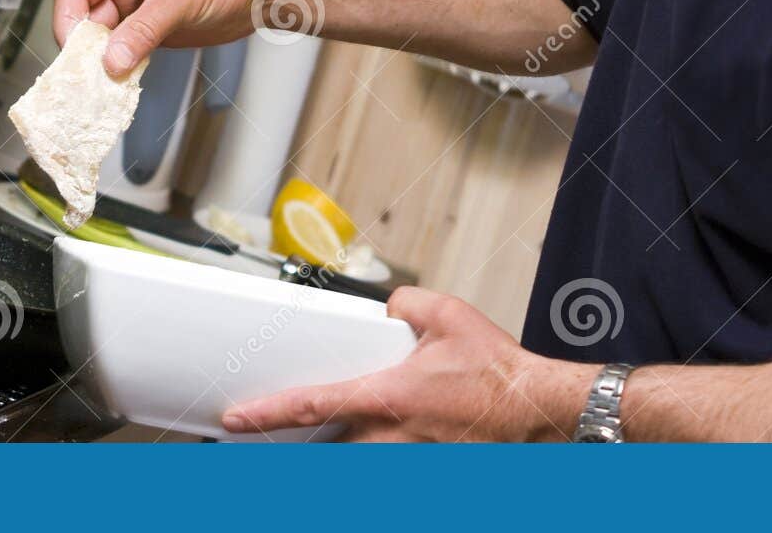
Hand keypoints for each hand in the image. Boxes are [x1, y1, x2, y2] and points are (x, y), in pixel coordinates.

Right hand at [51, 0, 271, 74]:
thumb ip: (142, 30)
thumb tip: (110, 62)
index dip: (68, 19)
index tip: (72, 52)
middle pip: (85, 16)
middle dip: (85, 47)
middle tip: (86, 78)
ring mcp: (138, 6)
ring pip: (103, 38)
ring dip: (102, 62)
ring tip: (103, 86)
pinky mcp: (153, 30)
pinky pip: (125, 50)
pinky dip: (121, 67)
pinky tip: (121, 83)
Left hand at [220, 288, 590, 441]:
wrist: (535, 410)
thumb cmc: (496, 370)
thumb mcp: (447, 314)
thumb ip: (405, 302)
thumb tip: (386, 307)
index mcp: (388, 394)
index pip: (313, 403)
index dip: (268, 412)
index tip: (236, 419)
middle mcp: (391, 435)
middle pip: (323, 452)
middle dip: (294, 450)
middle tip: (266, 442)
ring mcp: (407, 460)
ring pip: (351, 464)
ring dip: (334, 454)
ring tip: (313, 444)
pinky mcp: (423, 469)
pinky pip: (382, 468)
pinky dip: (369, 458)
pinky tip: (368, 446)